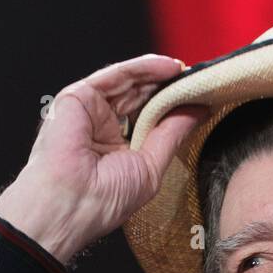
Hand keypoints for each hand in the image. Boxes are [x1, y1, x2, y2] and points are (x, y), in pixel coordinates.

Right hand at [0, 54, 207, 263]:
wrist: (71, 205)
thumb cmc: (104, 201)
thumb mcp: (151, 167)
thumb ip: (172, 135)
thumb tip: (197, 111)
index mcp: (117, 148)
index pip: (148, 119)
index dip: (172, 108)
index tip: (200, 100)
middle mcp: (102, 128)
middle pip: (140, 98)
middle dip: (167, 88)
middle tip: (197, 80)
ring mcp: (89, 111)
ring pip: (129, 84)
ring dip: (159, 75)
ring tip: (186, 71)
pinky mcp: (78, 97)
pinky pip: (115, 76)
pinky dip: (141, 68)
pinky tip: (167, 67)